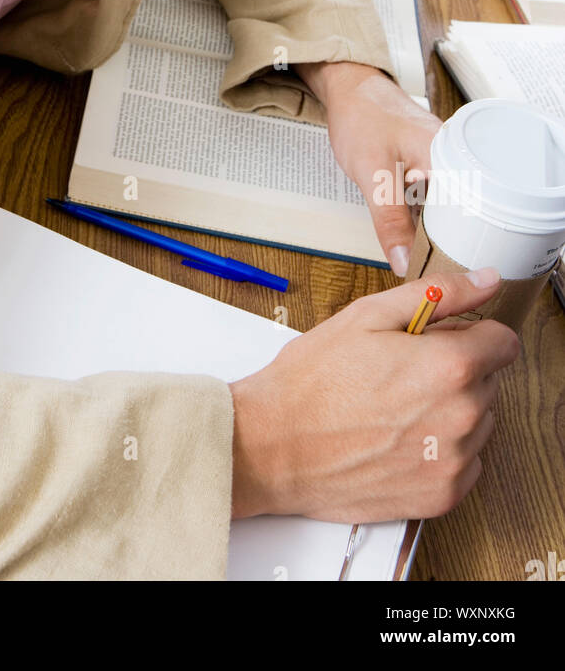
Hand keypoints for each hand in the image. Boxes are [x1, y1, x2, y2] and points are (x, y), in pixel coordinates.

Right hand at [229, 269, 519, 521]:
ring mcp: (453, 461)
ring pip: (477, 422)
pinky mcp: (441, 496)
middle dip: (454, 370)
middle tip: (400, 371)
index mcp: (450, 366)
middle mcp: (461, 416)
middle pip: (488, 381)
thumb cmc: (312, 382)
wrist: (273, 447)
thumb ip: (440, 295)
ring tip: (393, 407)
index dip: (469, 333)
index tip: (441, 339)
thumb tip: (486, 281)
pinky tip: (397, 438)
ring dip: (448, 410)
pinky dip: (440, 450)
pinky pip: (464, 463)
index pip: (504, 342)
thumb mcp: (368, 315)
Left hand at [296, 61, 441, 275]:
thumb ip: (389, 221)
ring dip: (434, 227)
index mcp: (451, 159)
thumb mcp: (372, 176)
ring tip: (423, 254)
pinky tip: (415, 227)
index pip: (470, 215)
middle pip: (462, 213)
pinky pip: (436, 194)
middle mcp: (455, 158)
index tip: (445, 271)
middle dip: (446, 240)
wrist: (349, 88)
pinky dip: (425, 211)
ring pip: (448, 205)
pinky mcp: (431, 161)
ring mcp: (444, 159)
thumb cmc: (362, 118)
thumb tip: (403, 262)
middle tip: (430, 266)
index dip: (458, 246)